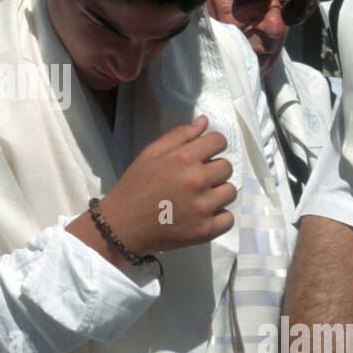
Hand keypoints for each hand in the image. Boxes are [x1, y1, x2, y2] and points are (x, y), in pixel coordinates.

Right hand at [84, 116, 236, 261]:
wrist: (122, 226)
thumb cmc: (135, 186)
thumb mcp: (150, 154)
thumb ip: (179, 135)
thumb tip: (204, 121)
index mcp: (183, 158)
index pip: (219, 141)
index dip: (213, 146)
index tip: (204, 155)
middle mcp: (197, 180)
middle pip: (227, 167)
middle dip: (214, 170)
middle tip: (196, 179)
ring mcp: (203, 207)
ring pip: (230, 191)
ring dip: (218, 193)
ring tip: (198, 198)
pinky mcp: (205, 230)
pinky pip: (228, 218)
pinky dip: (219, 217)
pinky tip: (203, 215)